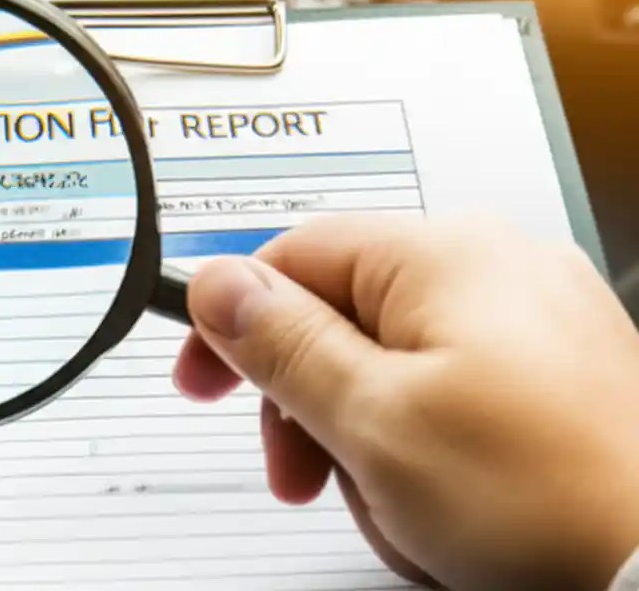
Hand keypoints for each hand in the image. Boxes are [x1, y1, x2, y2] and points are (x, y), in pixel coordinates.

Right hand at [174, 215, 638, 590]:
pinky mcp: (557, 370)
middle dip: (309, 402)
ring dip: (367, 436)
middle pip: (341, 314)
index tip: (203, 382)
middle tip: (302, 474)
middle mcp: (493, 266)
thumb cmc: (543, 498)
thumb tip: (218, 284)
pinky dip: (424, 442)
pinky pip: (449, 390)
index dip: (232, 321)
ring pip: (391, 362)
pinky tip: (442, 502)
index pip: (292, 256)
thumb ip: (283, 343)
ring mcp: (533, 318)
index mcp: (443, 255)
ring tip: (396, 505)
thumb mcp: (374, 422)